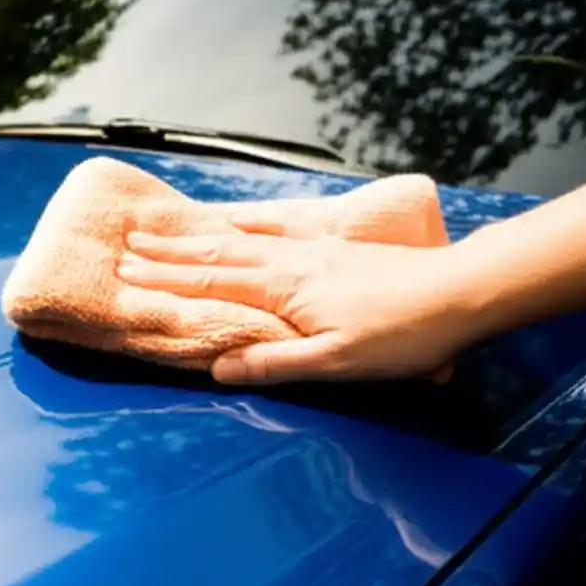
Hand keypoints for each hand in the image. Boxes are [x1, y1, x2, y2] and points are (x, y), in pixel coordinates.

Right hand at [117, 231, 473, 383]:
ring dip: (196, 237)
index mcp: (283, 289)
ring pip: (240, 238)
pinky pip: (273, 228)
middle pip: (216, 253)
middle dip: (168, 252)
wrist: (460, 293)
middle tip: (127, 245)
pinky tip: (235, 219)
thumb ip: (274, 363)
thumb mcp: (336, 364)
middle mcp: (290, 261)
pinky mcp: (331, 247)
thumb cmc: (401, 336)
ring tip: (164, 231)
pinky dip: (245, 222)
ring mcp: (310, 250)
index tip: (126, 271)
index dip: (166, 278)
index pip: (210, 282)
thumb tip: (217, 367)